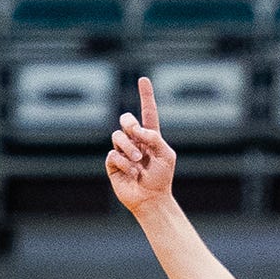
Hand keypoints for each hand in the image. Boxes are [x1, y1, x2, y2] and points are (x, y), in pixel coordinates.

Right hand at [106, 76, 175, 213]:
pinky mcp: (113, 164)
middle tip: (138, 136)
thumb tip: (139, 131)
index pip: (147, 112)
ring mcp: (122, 152)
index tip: (143, 79)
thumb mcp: (166, 155)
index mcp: (150, 136)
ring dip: (129, 149)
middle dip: (130, 124)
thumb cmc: (161, 178)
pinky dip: (124, 163)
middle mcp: (135, 141)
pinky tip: (132, 173)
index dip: (145, 95)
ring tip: (138, 163)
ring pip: (118, 137)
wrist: (151, 199)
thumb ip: (155, 138)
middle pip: (126, 119)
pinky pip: (113, 155)